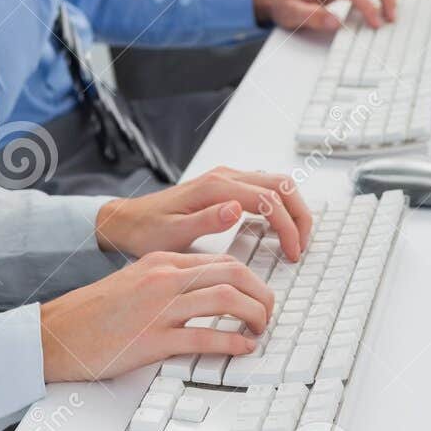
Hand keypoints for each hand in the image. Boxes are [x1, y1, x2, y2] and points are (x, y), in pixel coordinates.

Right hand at [41, 252, 273, 381]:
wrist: (58, 332)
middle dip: (261, 292)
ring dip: (253, 315)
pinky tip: (242, 348)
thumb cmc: (96, 312)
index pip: (221, 260)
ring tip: (260, 329)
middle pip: (231, 273)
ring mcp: (158, 309)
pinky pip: (204, 336)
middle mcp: (163, 279)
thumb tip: (210, 290)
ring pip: (224, 300)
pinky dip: (231, 342)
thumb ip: (171, 279)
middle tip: (269, 311)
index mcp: (160, 262)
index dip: (251, 278)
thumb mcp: (136, 280)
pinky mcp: (152, 340)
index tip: (261, 294)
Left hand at [97, 166, 313, 262]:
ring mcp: (226, 178)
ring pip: (276, 183)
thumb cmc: (147, 231)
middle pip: (280, 185)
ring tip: (295, 240)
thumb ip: (205, 222)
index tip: (292, 253)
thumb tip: (237, 209)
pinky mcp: (226, 186)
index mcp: (215, 187)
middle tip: (302, 246)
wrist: (129, 220)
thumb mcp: (171, 234)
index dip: (287, 227)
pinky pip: (265, 188)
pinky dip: (280, 206)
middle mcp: (224, 177)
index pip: (268, 200)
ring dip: (292, 209)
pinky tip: (278, 230)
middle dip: (299, 215)